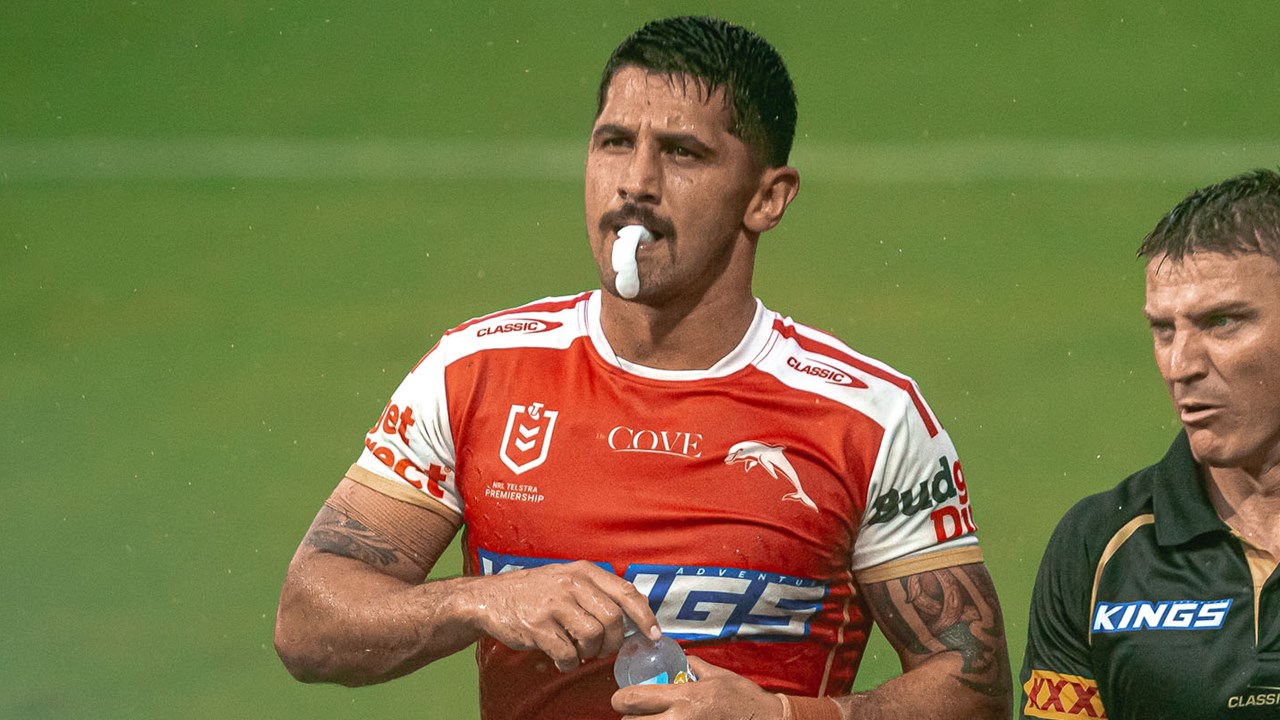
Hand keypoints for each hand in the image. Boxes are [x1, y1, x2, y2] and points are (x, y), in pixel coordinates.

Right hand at [463, 560, 658, 671]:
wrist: (490, 598)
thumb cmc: (536, 591)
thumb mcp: (568, 578)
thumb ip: (597, 592)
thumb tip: (633, 619)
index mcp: (584, 571)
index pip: (626, 592)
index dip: (645, 617)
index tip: (653, 635)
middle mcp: (571, 584)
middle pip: (613, 619)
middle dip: (613, 642)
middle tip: (603, 648)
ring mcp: (554, 604)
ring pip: (593, 637)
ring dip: (590, 652)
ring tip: (578, 650)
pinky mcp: (538, 626)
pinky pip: (568, 654)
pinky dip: (569, 663)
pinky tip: (562, 659)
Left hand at [612, 656, 783, 718]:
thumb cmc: (742, 698)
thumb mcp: (718, 675)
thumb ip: (694, 665)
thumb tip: (681, 656)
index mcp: (683, 697)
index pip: (634, 699)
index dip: (620, 698)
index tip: (621, 697)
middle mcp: (678, 719)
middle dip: (629, 718)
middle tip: (635, 712)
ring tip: (651, 719)